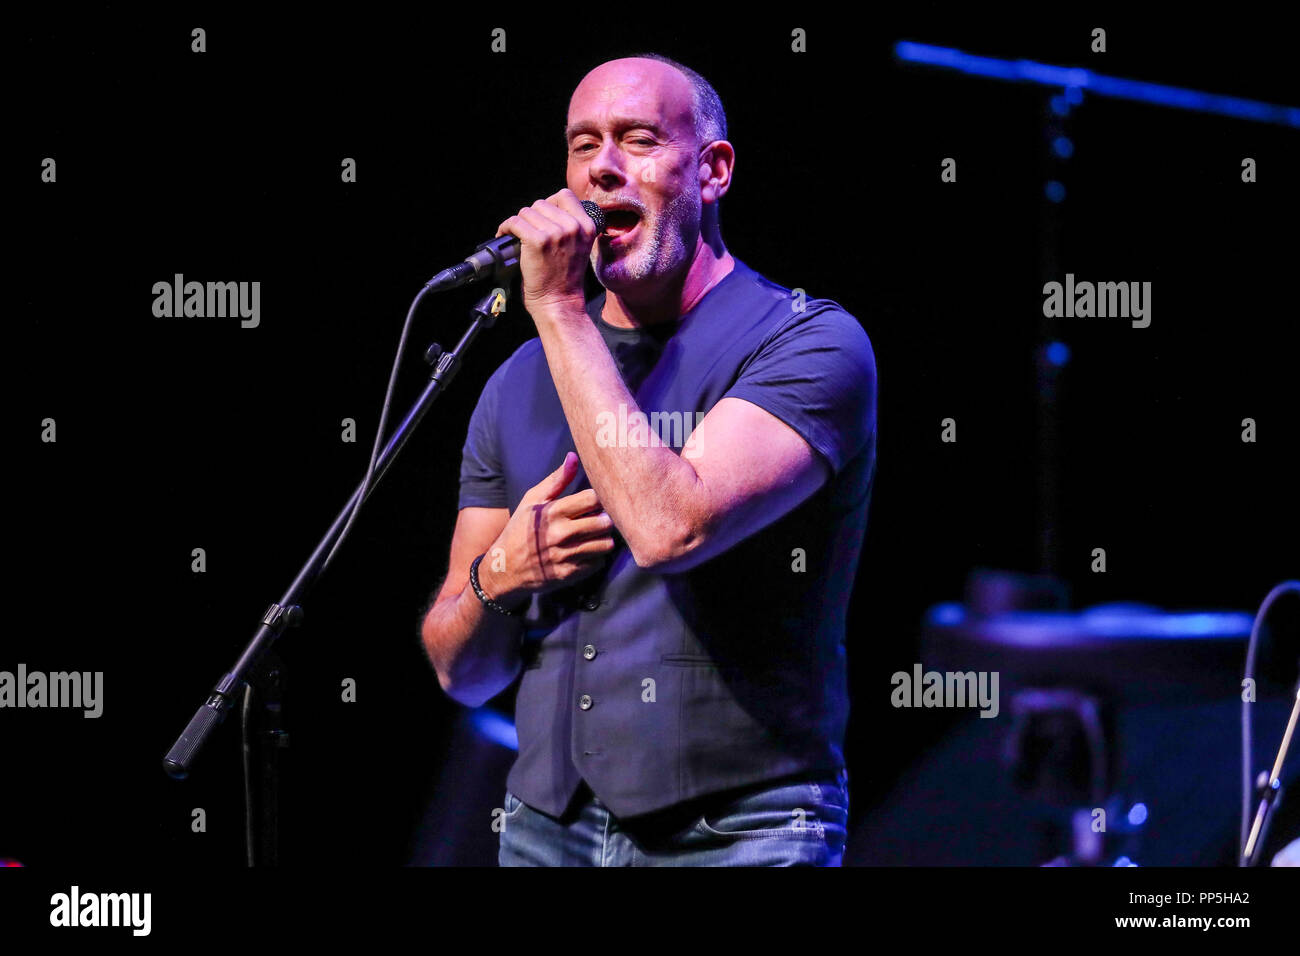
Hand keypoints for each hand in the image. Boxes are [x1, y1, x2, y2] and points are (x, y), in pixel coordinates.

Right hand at [479, 452, 615, 606]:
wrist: (503, 569)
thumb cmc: (519, 530)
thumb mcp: (531, 501)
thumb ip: (555, 480)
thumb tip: (573, 457)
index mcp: (552, 512)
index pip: (593, 499)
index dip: (599, 499)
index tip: (596, 502)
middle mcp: (560, 534)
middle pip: (604, 522)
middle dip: (606, 519)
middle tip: (601, 519)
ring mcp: (565, 556)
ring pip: (605, 544)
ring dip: (604, 539)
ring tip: (595, 536)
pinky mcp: (569, 574)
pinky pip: (598, 563)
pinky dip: (596, 558)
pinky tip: (586, 553)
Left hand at [494, 189, 598, 315]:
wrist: (559, 303)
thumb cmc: (565, 280)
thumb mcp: (579, 247)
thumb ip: (571, 226)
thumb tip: (547, 209)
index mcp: (587, 226)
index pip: (564, 196)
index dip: (549, 204)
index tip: (541, 218)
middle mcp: (573, 227)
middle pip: (541, 203)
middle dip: (532, 217)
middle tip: (528, 232)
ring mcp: (556, 233)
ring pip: (526, 212)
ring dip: (519, 224)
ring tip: (517, 237)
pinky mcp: (538, 241)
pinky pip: (515, 223)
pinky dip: (506, 229)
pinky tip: (505, 237)